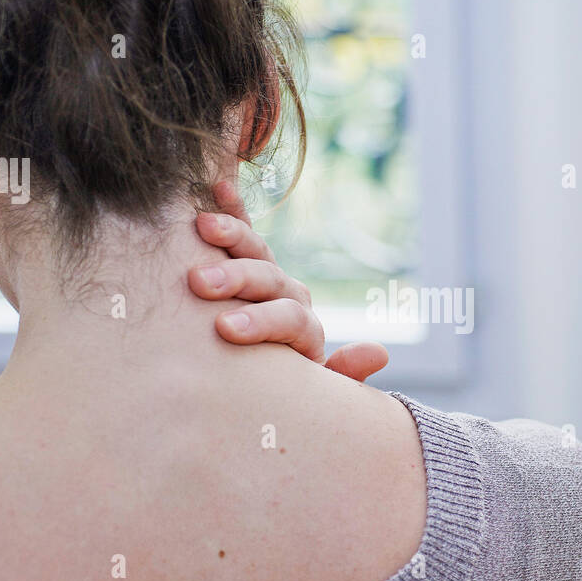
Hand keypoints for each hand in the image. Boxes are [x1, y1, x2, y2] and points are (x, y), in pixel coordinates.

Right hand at [188, 180, 389, 382]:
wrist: (266, 384)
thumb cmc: (282, 395)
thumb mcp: (310, 392)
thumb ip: (343, 375)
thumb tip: (380, 352)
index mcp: (303, 330)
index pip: (290, 318)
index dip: (261, 321)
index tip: (226, 329)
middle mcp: (288, 297)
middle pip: (271, 279)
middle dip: (237, 278)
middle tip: (200, 283)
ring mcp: (266, 278)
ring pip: (257, 250)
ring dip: (232, 233)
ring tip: (200, 224)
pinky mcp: (244, 263)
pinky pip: (242, 231)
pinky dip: (233, 208)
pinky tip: (218, 185)